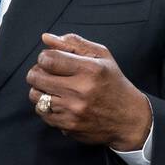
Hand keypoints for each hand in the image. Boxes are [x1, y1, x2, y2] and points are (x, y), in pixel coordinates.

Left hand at [26, 32, 152, 148]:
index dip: (43, 57)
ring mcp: (73, 110)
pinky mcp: (69, 126)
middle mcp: (81, 90)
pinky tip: (58, 102)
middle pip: (36, 77)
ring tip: (52, 87)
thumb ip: (73, 43)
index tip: (49, 60)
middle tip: (46, 73)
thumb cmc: (114, 83)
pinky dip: (45, 106)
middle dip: (37, 72)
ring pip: (35, 96)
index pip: (48, 59)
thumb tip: (46, 38)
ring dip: (39, 89)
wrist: (129, 119)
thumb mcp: (102, 56)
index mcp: (90, 69)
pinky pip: (42, 113)